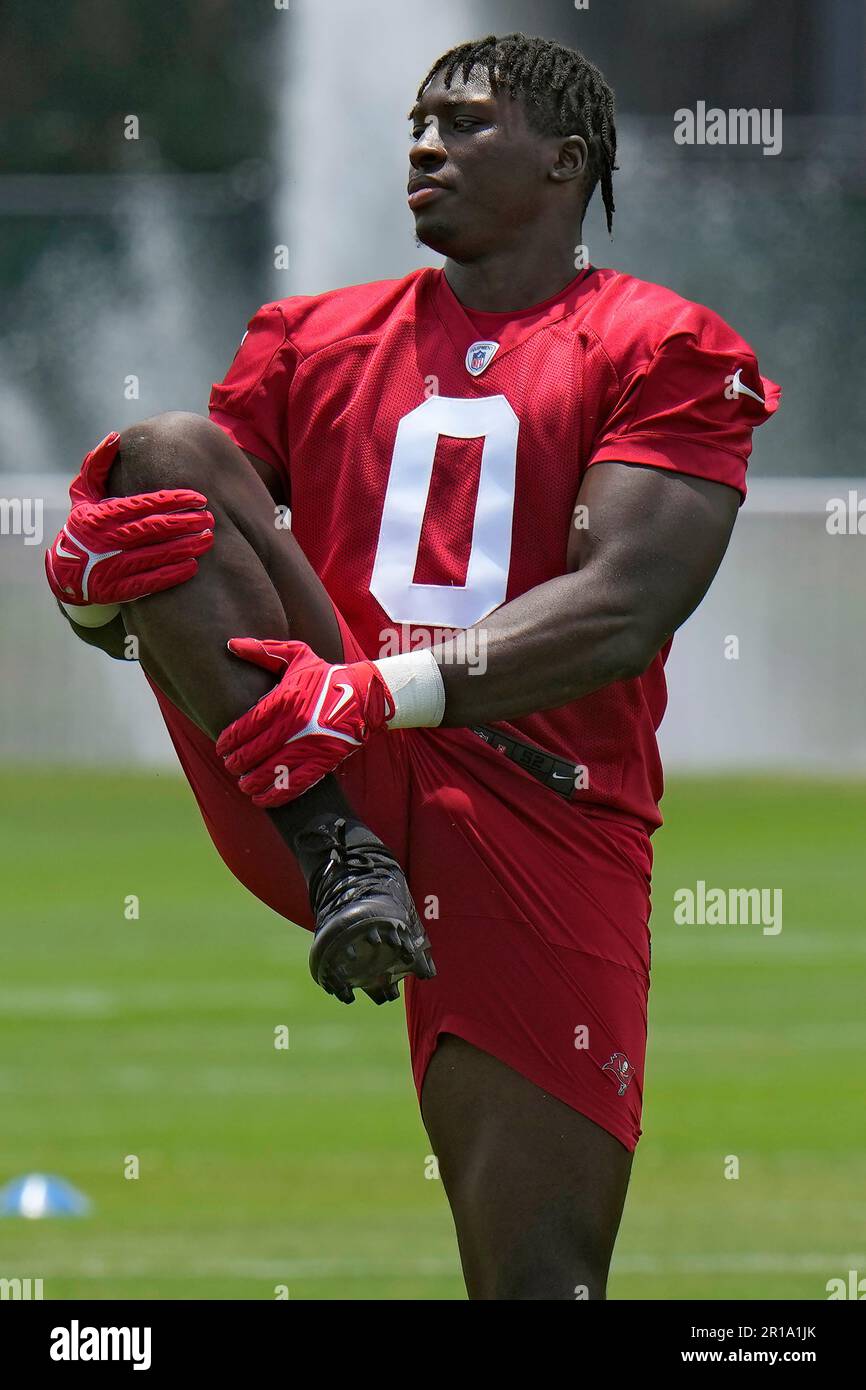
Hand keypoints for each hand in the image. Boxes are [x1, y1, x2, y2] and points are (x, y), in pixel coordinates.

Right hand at [45, 431, 214, 605]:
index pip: (143, 504)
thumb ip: (98, 465)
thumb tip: (115, 437)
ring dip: (185, 547)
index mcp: (100, 515)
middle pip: (153, 529)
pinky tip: (193, 565)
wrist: (66, 572)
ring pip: (155, 555)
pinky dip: (172, 574)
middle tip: (209, 518)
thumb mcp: (83, 494)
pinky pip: (150, 581)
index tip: (198, 498)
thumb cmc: (83, 525)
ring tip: (208, 539)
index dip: (173, 500)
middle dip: (185, 522)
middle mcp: (106, 540)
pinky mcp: (117, 589)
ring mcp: (111, 566)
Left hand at [217, 638, 394, 805]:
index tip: (221, 748)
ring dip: (252, 782)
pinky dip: (275, 795)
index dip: (229, 741)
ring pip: (271, 771)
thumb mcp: (296, 655)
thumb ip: (263, 650)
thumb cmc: (325, 674)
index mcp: (284, 699)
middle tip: (230, 766)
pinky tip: (262, 798)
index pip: (246, 726)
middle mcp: (293, 724)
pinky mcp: (323, 761)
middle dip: (237, 763)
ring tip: (244, 784)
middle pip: (254, 752)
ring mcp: (309, 744)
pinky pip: (294, 784)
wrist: (363, 694)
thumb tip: (230, 643)